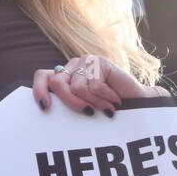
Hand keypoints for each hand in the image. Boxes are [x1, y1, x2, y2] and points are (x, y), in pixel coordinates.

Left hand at [32, 54, 165, 117]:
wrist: (137, 104)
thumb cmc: (106, 112)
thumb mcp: (82, 110)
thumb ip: (66, 106)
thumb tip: (47, 112)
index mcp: (63, 78)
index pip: (42, 76)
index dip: (39, 89)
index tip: (45, 107)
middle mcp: (71, 68)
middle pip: (57, 83)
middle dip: (71, 103)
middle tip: (88, 113)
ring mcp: (84, 62)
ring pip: (77, 87)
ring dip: (94, 103)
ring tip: (106, 110)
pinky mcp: (98, 61)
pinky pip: (95, 85)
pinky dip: (105, 99)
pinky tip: (115, 101)